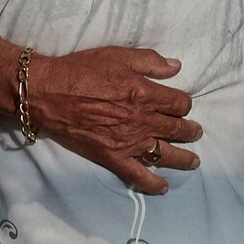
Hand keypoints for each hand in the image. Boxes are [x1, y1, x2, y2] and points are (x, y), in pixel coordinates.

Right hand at [30, 46, 199, 195]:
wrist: (48, 92)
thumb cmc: (81, 70)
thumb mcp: (118, 56)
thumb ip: (150, 62)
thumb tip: (176, 67)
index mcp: (146, 95)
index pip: (180, 104)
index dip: (184, 104)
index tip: (181, 105)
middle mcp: (142, 121)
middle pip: (177, 129)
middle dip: (191, 131)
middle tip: (195, 132)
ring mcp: (128, 142)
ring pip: (165, 154)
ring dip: (183, 158)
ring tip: (193, 160)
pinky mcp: (112, 157)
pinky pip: (137, 175)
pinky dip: (152, 184)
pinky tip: (163, 188)